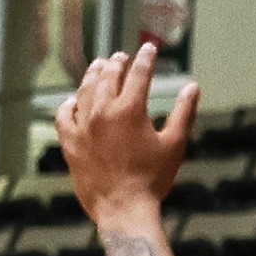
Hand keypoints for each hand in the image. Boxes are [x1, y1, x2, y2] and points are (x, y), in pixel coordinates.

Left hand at [55, 43, 198, 220]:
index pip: (139, 74)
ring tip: (98, 66)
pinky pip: (64, 115)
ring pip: (85, 90)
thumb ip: (182, 112)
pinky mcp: (70, 142)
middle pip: (108, 76)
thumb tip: (192, 87)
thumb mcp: (174, 144)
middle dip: (117, 63)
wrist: (122, 208)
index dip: (146, 58)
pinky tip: (72, 100)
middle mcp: (102, 112)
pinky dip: (68, 104)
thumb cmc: (153, 178)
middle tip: (121, 56)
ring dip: (93, 75)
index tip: (149, 48)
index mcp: (131, 110)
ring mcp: (82, 126)